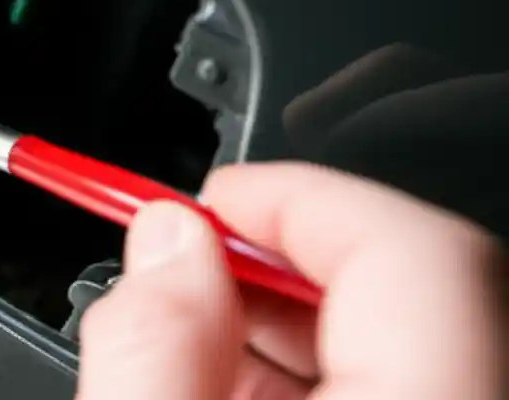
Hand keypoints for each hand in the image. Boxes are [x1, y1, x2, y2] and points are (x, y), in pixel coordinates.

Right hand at [76, 162, 506, 398]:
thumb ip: (152, 348)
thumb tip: (165, 245)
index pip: (413, 248)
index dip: (297, 198)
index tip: (206, 206)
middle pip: (421, 289)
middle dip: (289, 261)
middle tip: (190, 272)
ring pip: (424, 347)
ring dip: (310, 327)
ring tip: (204, 350)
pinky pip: (427, 393)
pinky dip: (344, 380)